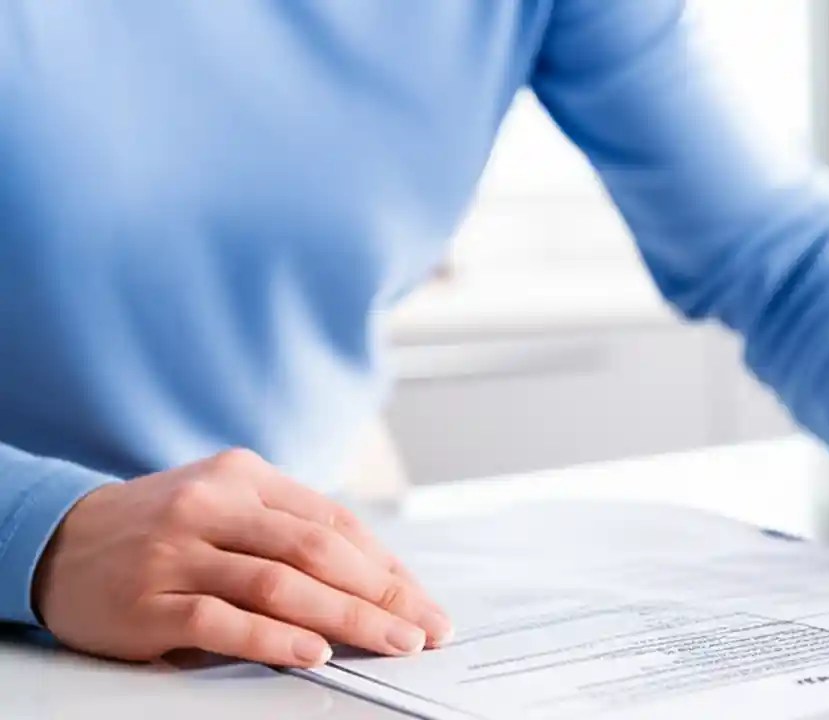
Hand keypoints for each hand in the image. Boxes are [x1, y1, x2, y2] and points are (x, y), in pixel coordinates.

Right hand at [34, 449, 451, 667]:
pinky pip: (222, 621)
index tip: (422, 601)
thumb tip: (377, 583)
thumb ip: (288, 532)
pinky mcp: (146, 600)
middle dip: (382, 595)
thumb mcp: (226, 506)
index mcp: (244, 475)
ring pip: (279, 584)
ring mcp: (177, 551)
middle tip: (423, 628)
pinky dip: (274, 640)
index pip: (335, 521)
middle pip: (317, 551)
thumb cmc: (163, 529)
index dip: (387, 566)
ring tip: (391, 644)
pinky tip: (313, 653)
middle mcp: (213, 504)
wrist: (58, 541)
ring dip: (346, 619)